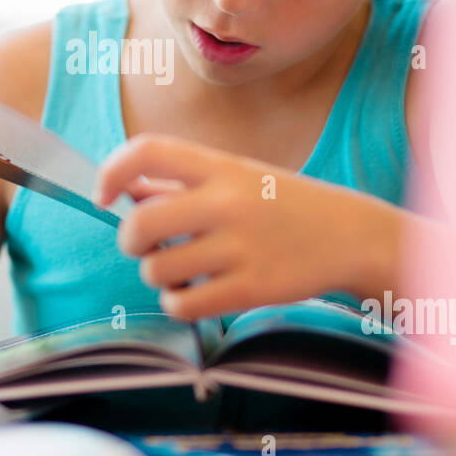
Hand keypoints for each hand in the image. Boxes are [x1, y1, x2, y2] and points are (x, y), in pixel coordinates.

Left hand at [93, 134, 400, 319]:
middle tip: (146, 244)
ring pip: (155, 269)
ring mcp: (240, 247)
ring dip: (157, 274)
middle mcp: (228, 202)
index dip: (112, 172)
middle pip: (140, 223)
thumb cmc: (281, 204)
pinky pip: (181, 304)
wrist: (350, 235)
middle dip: (130, 240)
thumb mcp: (236, 176)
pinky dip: (177, 303)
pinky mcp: (251, 288)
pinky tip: (195, 293)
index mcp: (220, 166)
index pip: (147, 152)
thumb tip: (124, 189)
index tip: (105, 197)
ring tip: (182, 269)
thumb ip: (180, 182)